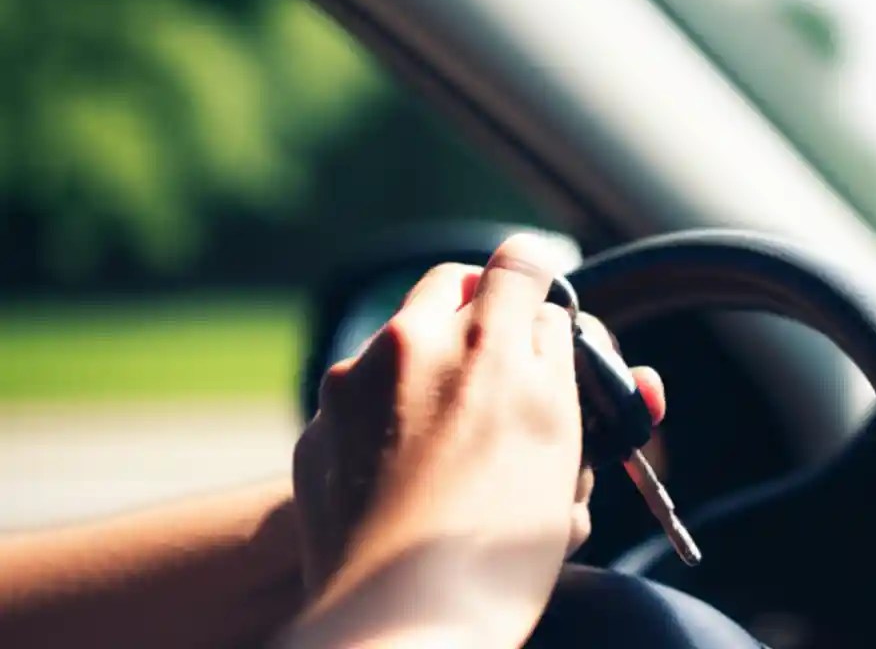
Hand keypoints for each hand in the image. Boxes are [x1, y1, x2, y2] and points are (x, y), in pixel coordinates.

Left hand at [287, 234, 663, 647]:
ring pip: (400, 347)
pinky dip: (384, 421)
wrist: (401, 618)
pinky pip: (358, 403)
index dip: (534, 281)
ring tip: (457, 444)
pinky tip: (409, 479)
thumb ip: (552, 357)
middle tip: (500, 357)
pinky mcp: (316, 435)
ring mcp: (351, 388)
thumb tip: (541, 318)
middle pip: (448, 288)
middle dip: (476, 311)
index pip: (517, 265)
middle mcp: (409, 344)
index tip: (539, 300)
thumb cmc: (496, 540)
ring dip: (428, 369)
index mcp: (485, 342)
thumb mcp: (557, 439)